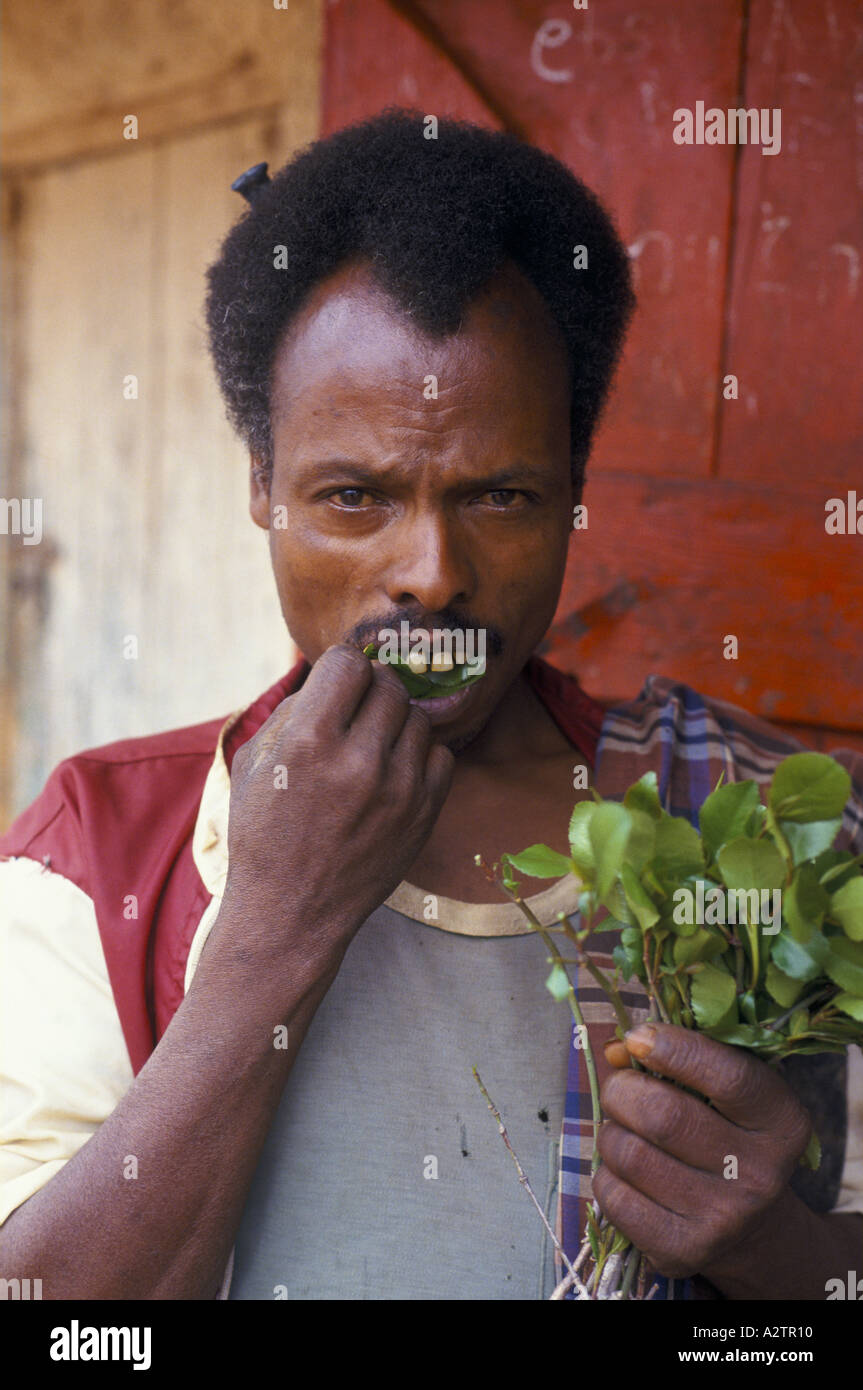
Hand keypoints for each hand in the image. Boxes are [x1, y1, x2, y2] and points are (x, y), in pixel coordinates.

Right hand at [216, 644, 453, 968]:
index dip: (340, 670)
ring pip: (418, 716)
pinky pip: (441, 754)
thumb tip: (340, 670)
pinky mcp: (425, 812)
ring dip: (395, 725)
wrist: (291, 913)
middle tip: (353, 720)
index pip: (348, 661)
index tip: (335, 688)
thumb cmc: (265, 832)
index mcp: (308, 740)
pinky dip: (419, 758)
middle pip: (387, 685)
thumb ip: (296, 708)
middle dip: (369, 694)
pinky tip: (392, 776)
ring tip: (369, 752)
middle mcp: (359, 759)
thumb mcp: (254, 761)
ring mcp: (399, 788)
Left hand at [594, 1022, 811, 1280]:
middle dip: (623, 1090)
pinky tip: (625, 1171)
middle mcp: (758, 1174)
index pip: (729, 1077)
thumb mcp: (726, 1095)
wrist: (750, 1230)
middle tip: (620, 1089)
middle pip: (664, 1116)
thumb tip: (617, 1048)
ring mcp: (721, 1219)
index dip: (675, 1049)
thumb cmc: (728, 1138)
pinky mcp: (682, 1251)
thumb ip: (682, 1059)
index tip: (638, 1038)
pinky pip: (614, 1195)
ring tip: (625, 1131)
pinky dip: (605, 1173)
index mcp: (781, 1123)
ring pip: (630, 1154)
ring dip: (611, 1132)